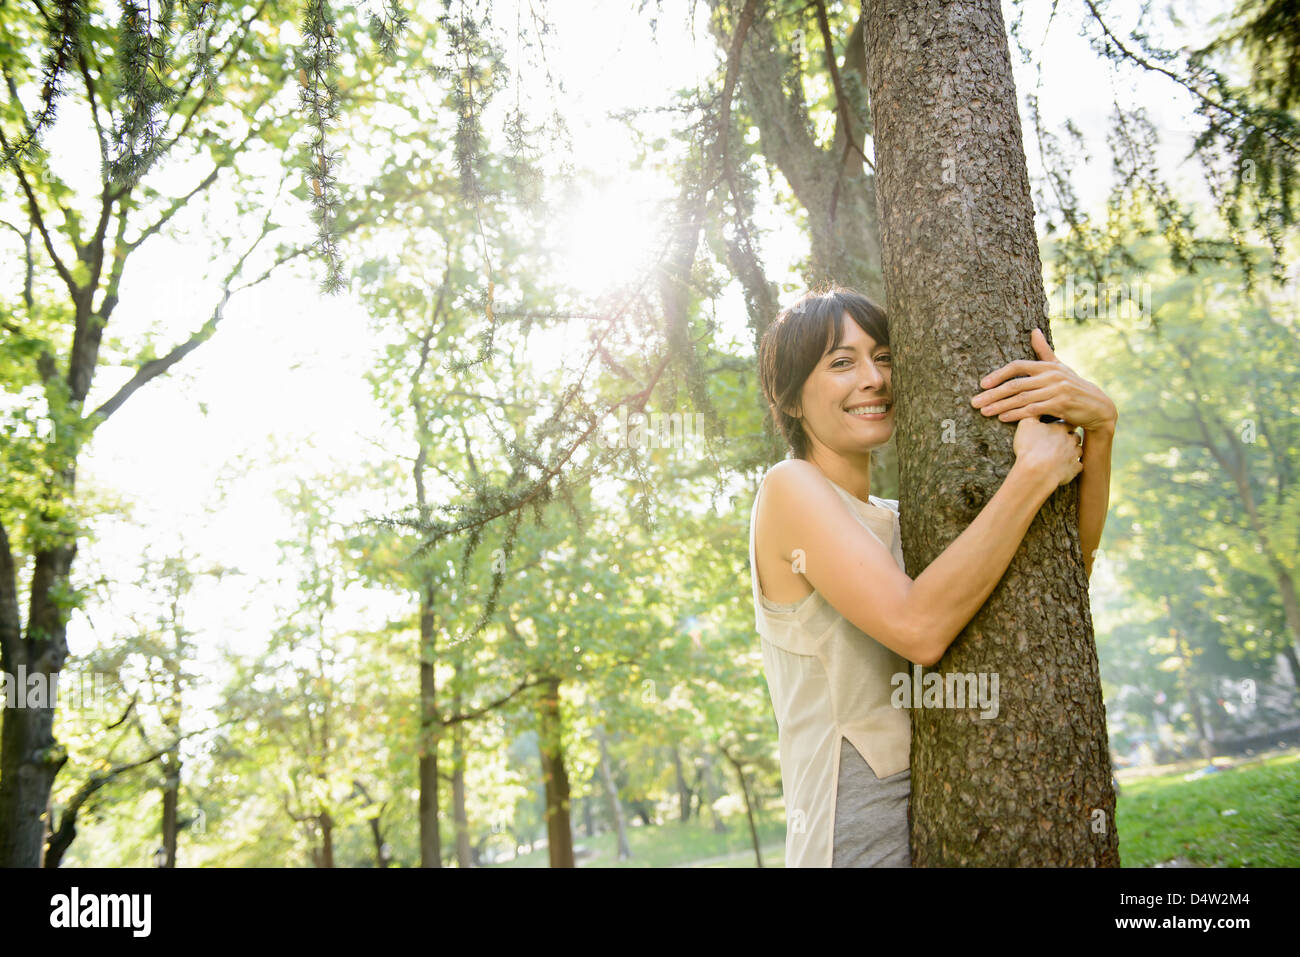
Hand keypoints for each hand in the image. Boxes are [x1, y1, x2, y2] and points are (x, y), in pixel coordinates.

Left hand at [971, 328, 1117, 433]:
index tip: (982, 384)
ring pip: (1021, 398)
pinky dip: (1016, 414)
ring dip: (1000, 406)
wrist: (1098, 407)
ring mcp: (1056, 390)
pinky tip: (1002, 418)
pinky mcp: (1060, 405)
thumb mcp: (1059, 367)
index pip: (1017, 366)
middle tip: (974, 402)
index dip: (998, 374)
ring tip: (984, 412)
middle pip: (1015, 385)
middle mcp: (1051, 376)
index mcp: (1047, 366)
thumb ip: (1044, 351)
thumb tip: (1033, 330)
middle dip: (992, 394)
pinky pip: (1033, 410)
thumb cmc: (1074, 386)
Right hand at [1013, 416, 1082, 488]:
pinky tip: (1064, 467)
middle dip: (1070, 438)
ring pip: (1078, 451)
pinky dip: (1072, 466)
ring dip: (1072, 452)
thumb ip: (1032, 414)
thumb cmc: (1029, 447)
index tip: (1060, 426)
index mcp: (1060, 429)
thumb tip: (1034, 407)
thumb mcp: (1026, 425)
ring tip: (1062, 455)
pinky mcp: (1074, 469)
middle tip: (1061, 441)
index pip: (1067, 423)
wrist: (1036, 471)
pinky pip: (1077, 466)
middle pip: (1075, 436)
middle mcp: (1071, 440)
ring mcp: (1074, 455)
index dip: (1064, 424)